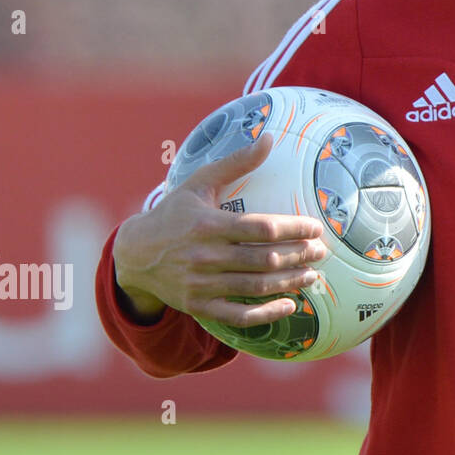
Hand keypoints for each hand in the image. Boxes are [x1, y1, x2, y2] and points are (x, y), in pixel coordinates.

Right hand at [112, 134, 328, 327]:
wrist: (133, 254)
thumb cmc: (174, 213)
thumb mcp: (199, 182)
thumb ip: (236, 162)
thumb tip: (269, 138)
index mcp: (207, 224)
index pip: (262, 229)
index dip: (294, 229)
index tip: (316, 227)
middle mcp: (204, 256)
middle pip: (264, 259)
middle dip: (299, 255)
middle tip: (321, 251)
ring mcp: (200, 285)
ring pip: (256, 287)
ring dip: (290, 282)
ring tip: (312, 274)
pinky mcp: (198, 307)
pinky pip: (238, 316)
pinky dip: (266, 314)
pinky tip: (289, 305)